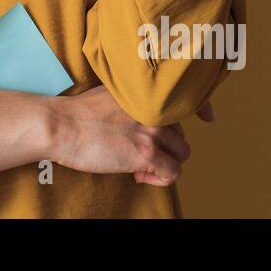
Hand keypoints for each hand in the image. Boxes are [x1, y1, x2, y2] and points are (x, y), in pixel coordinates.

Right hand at [49, 86, 215, 185]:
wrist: (60, 125)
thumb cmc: (77, 112)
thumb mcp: (110, 94)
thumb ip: (132, 102)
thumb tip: (142, 120)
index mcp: (146, 92)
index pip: (188, 97)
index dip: (204, 108)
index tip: (209, 116)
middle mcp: (154, 108)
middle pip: (181, 132)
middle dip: (165, 146)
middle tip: (141, 153)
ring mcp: (152, 130)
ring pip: (181, 153)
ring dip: (163, 163)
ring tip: (139, 165)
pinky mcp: (146, 153)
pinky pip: (172, 172)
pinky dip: (158, 178)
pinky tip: (138, 174)